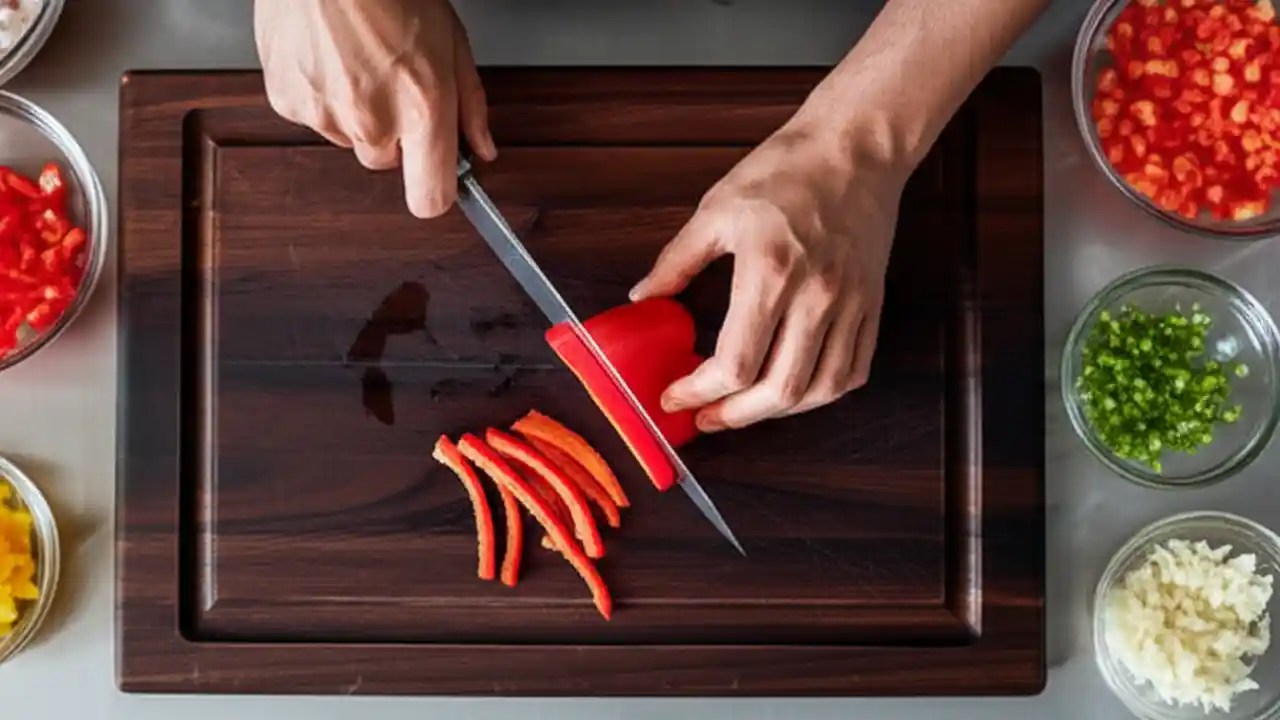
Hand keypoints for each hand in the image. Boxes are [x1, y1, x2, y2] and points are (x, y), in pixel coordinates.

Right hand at [255, 0, 495, 217]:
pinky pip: (312, 116)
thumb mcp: (452, 42)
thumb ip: (470, 105)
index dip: (435, 191)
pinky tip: (329, 55)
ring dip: (355, 112)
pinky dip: (321, 94)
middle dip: (394, 134)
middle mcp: (372, 122)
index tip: (437, 178)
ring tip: (358, 59)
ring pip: (348, 138)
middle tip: (393, 82)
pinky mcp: (288, 102)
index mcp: (422, 110)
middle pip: (387, 163)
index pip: (430, 200)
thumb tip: (481, 147)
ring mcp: (325, 115)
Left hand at [629, 119, 905, 431]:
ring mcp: (850, 303)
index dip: (699, 391)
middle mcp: (816, 295)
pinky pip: (854, 370)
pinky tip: (794, 391)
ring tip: (744, 410)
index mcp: (770, 270)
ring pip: (819, 390)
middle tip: (705, 417)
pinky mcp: (871, 303)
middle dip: (734, 416)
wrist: (856, 146)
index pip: (735, 363)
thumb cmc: (787, 169)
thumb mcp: (717, 209)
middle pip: (779, 389)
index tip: (676, 395)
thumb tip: (645, 297)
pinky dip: (822, 394)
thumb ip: (677, 261)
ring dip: (777, 413)